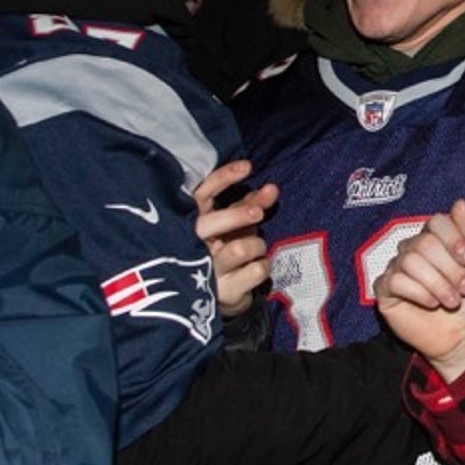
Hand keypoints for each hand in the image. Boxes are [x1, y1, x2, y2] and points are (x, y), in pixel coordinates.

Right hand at [192, 160, 275, 319]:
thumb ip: (250, 204)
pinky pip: (255, 271)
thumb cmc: (226, 249)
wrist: (220, 297)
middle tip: (258, 213)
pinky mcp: (222, 293)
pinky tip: (259, 268)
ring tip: (257, 250)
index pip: (202, 194)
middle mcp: (191, 246)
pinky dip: (264, 266)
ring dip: (257, 245)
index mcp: (193, 223)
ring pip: (239, 248)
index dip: (222, 178)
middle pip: (211, 224)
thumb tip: (272, 188)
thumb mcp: (233, 225)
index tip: (247, 167)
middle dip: (238, 215)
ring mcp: (205, 271)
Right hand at [374, 200, 464, 380]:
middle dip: (449, 268)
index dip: (453, 239)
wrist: (461, 335)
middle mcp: (413, 249)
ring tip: (452, 301)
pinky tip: (431, 304)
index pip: (436, 222)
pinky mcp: (385, 290)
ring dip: (437, 283)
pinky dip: (418, 292)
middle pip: (424, 242)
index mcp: (435, 239)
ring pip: (410, 261)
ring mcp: (396, 268)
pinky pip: (394, 280)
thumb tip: (459, 202)